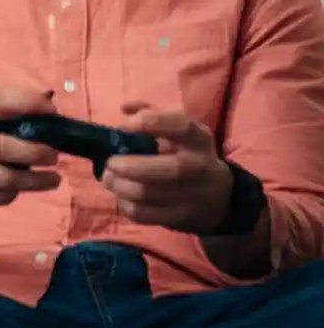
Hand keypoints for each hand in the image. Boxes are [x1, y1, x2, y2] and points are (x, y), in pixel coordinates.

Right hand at [0, 86, 63, 208]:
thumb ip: (3, 106)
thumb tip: (50, 105)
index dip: (30, 103)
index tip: (52, 111)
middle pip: (8, 149)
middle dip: (39, 154)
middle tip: (54, 155)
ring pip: (8, 180)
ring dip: (38, 181)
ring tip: (53, 178)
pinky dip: (15, 192)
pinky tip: (20, 186)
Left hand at [101, 102, 232, 234]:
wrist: (218, 198)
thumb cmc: (188, 155)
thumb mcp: (179, 131)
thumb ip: (151, 113)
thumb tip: (124, 108)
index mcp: (199, 139)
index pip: (182, 126)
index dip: (151, 123)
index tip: (124, 127)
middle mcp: (199, 167)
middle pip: (164, 169)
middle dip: (126, 165)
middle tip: (110, 162)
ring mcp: (191, 196)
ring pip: (146, 193)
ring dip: (118, 185)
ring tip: (109, 178)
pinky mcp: (179, 219)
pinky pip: (142, 214)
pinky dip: (124, 204)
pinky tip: (121, 196)